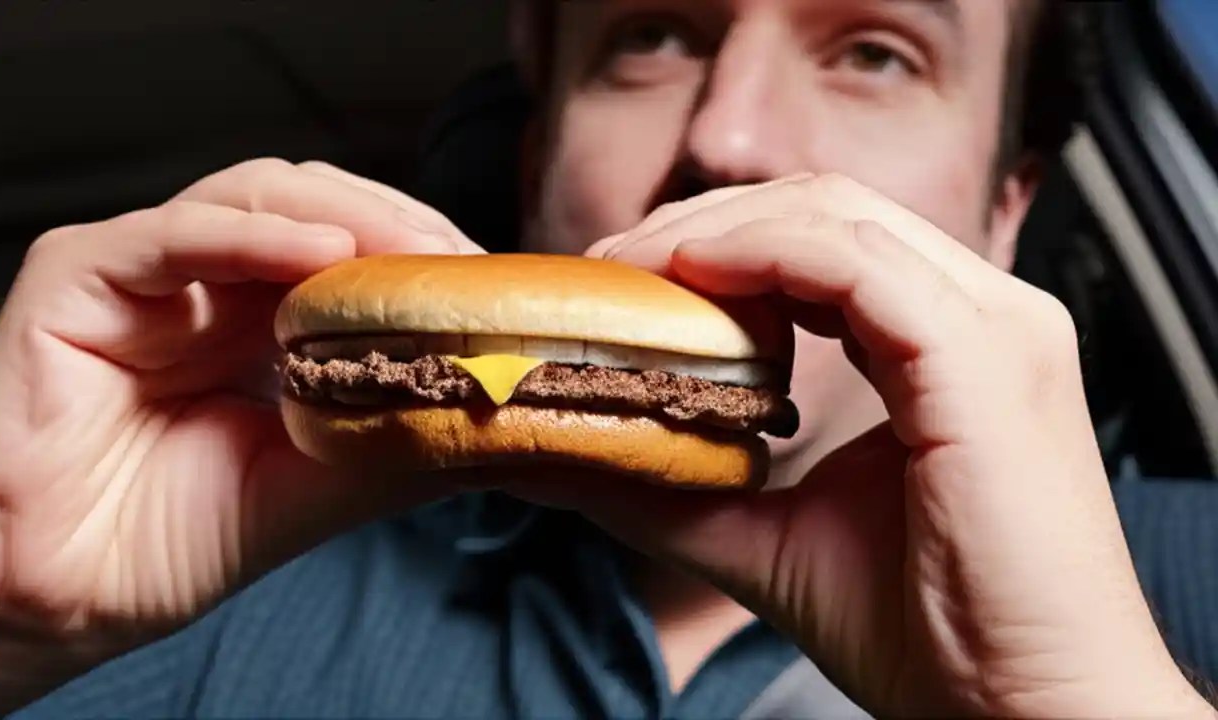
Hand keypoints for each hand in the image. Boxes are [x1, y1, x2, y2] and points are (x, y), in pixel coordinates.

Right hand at [0, 159, 479, 714]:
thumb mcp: (317, 481)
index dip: (423, 260)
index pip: (354, 252)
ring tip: (413, 257)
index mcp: (259, 320)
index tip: (494, 292)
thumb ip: (397, 436)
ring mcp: (145, 270)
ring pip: (258, 197)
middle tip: (466, 269)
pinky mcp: (78, 273)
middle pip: (319, 209)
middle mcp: (206, 281)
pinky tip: (327, 253)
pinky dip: (256, 234)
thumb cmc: (172, 541)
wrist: (56, 600)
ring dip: (347, 218)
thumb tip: (503, 411)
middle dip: (400, 230)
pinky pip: (175, 233)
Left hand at [532, 175, 1210, 716]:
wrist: (1023, 715)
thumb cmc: (928, 634)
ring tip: (631, 271)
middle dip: (702, 224)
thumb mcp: (770, 539)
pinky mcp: (985, 360)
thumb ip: (676, 488)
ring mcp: (995, 329)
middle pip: (824, 210)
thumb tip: (570, 457)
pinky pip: (854, 265)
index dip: (716, 245)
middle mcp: (985, 317)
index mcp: (950, 347)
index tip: (626, 282)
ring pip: (836, 218)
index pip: (822, 247)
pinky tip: (692, 277)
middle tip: (611, 267)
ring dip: (717, 231)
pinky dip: (760, 255)